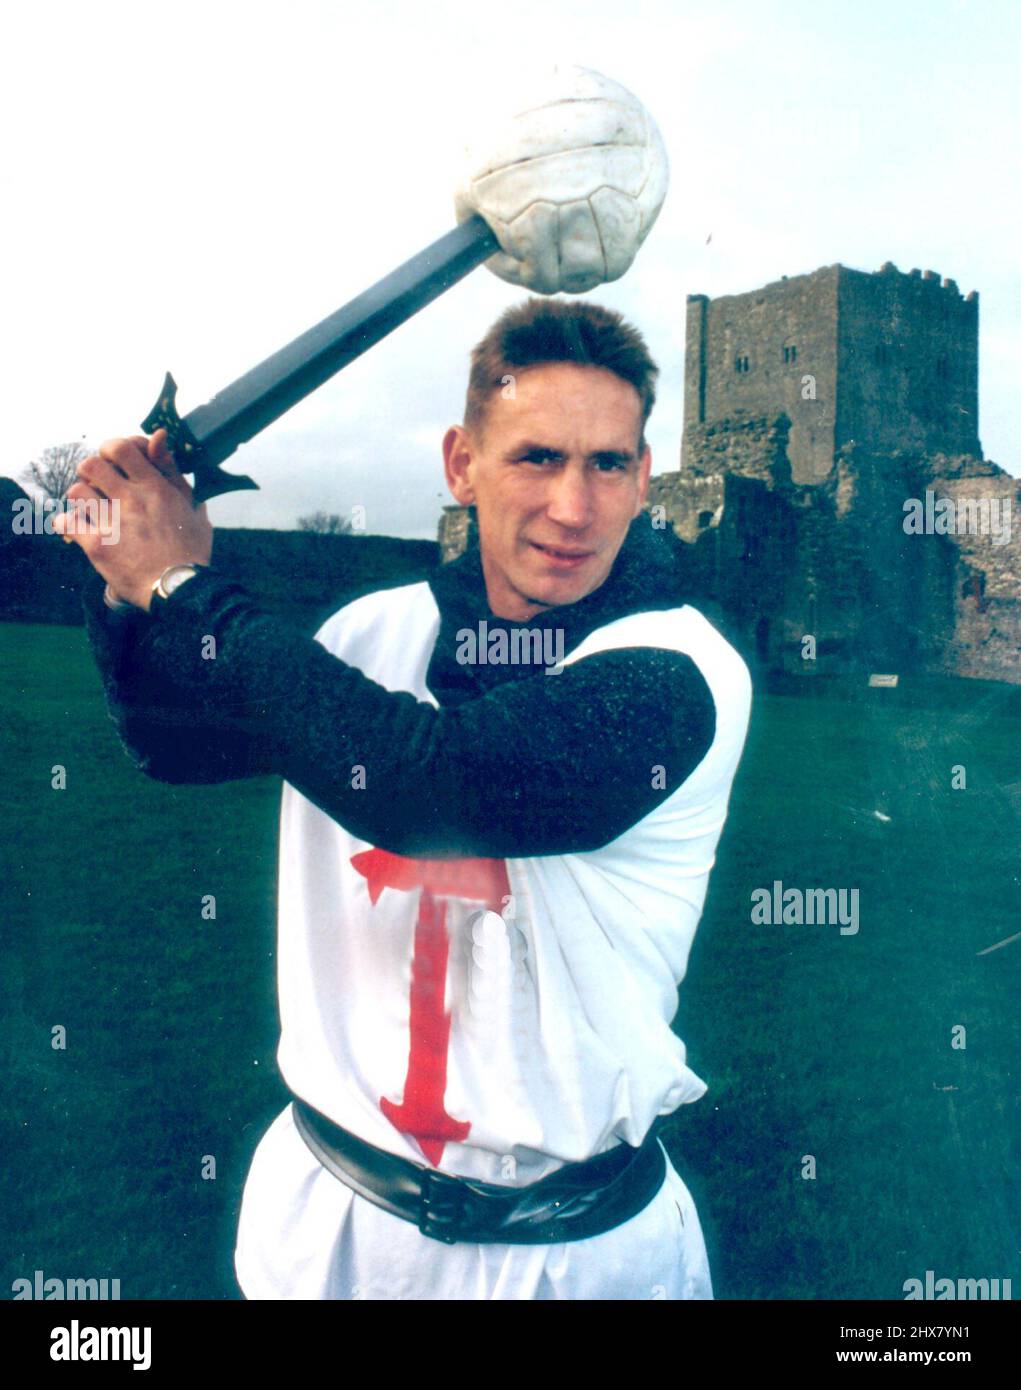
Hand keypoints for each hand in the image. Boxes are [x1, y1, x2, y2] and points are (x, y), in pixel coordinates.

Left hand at [54, 429, 212, 610]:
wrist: (181, 588)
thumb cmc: (190, 549)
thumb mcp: (191, 504)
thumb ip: (172, 469)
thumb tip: (159, 436)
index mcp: (154, 487)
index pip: (119, 447)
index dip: (112, 449)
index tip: (117, 462)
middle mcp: (130, 499)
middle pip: (90, 464)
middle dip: (92, 473)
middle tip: (100, 486)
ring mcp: (111, 522)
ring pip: (77, 491)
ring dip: (82, 497)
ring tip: (91, 508)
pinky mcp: (97, 545)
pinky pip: (66, 522)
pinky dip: (68, 523)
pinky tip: (78, 528)